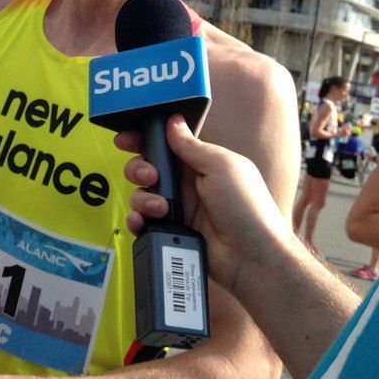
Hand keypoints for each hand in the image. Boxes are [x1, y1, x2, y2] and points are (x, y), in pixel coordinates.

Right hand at [115, 115, 291, 293]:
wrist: (253, 257)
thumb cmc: (247, 207)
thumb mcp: (222, 166)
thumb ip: (192, 145)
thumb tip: (173, 121)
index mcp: (200, 163)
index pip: (166, 144)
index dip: (144, 139)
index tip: (125, 139)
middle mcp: (187, 184)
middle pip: (148, 168)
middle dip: (139, 169)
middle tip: (149, 176)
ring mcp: (178, 209)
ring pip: (141, 195)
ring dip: (142, 198)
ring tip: (160, 209)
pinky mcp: (171, 232)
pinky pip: (143, 222)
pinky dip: (137, 221)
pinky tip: (142, 222)